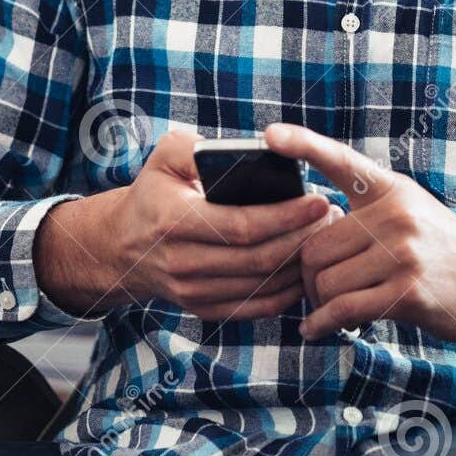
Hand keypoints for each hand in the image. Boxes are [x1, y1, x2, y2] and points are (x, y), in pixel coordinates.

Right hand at [37, 127, 331, 320]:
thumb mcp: (164, 157)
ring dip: (300, 264)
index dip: (285, 216)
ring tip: (326, 238)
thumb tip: (242, 150)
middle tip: (333, 218)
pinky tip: (306, 269)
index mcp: (174, 221)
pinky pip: (255, 307)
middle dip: (302, 239)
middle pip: (258, 258)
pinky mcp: (204, 308)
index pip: (242, 225)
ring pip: (261, 284)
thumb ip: (197, 146)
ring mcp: (193, 292)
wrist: (123, 245)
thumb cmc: (153, 193)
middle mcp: (182, 263)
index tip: (318, 200)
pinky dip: (286, 291)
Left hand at [264, 123, 455, 344]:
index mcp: (389, 189)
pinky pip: (343, 308)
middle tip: (320, 291)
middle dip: (308, 276)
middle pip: (314, 247)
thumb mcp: (408, 212)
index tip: (269, 135)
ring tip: (335, 309)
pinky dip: (323, 324)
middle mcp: (394, 213)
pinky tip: (318, 329)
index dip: (302, 143)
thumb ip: (364, 215)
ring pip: (325, 282)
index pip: (339, 159)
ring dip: (320, 304)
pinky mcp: (407, 290)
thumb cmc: (441, 250)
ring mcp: (402, 251)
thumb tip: (306, 241)